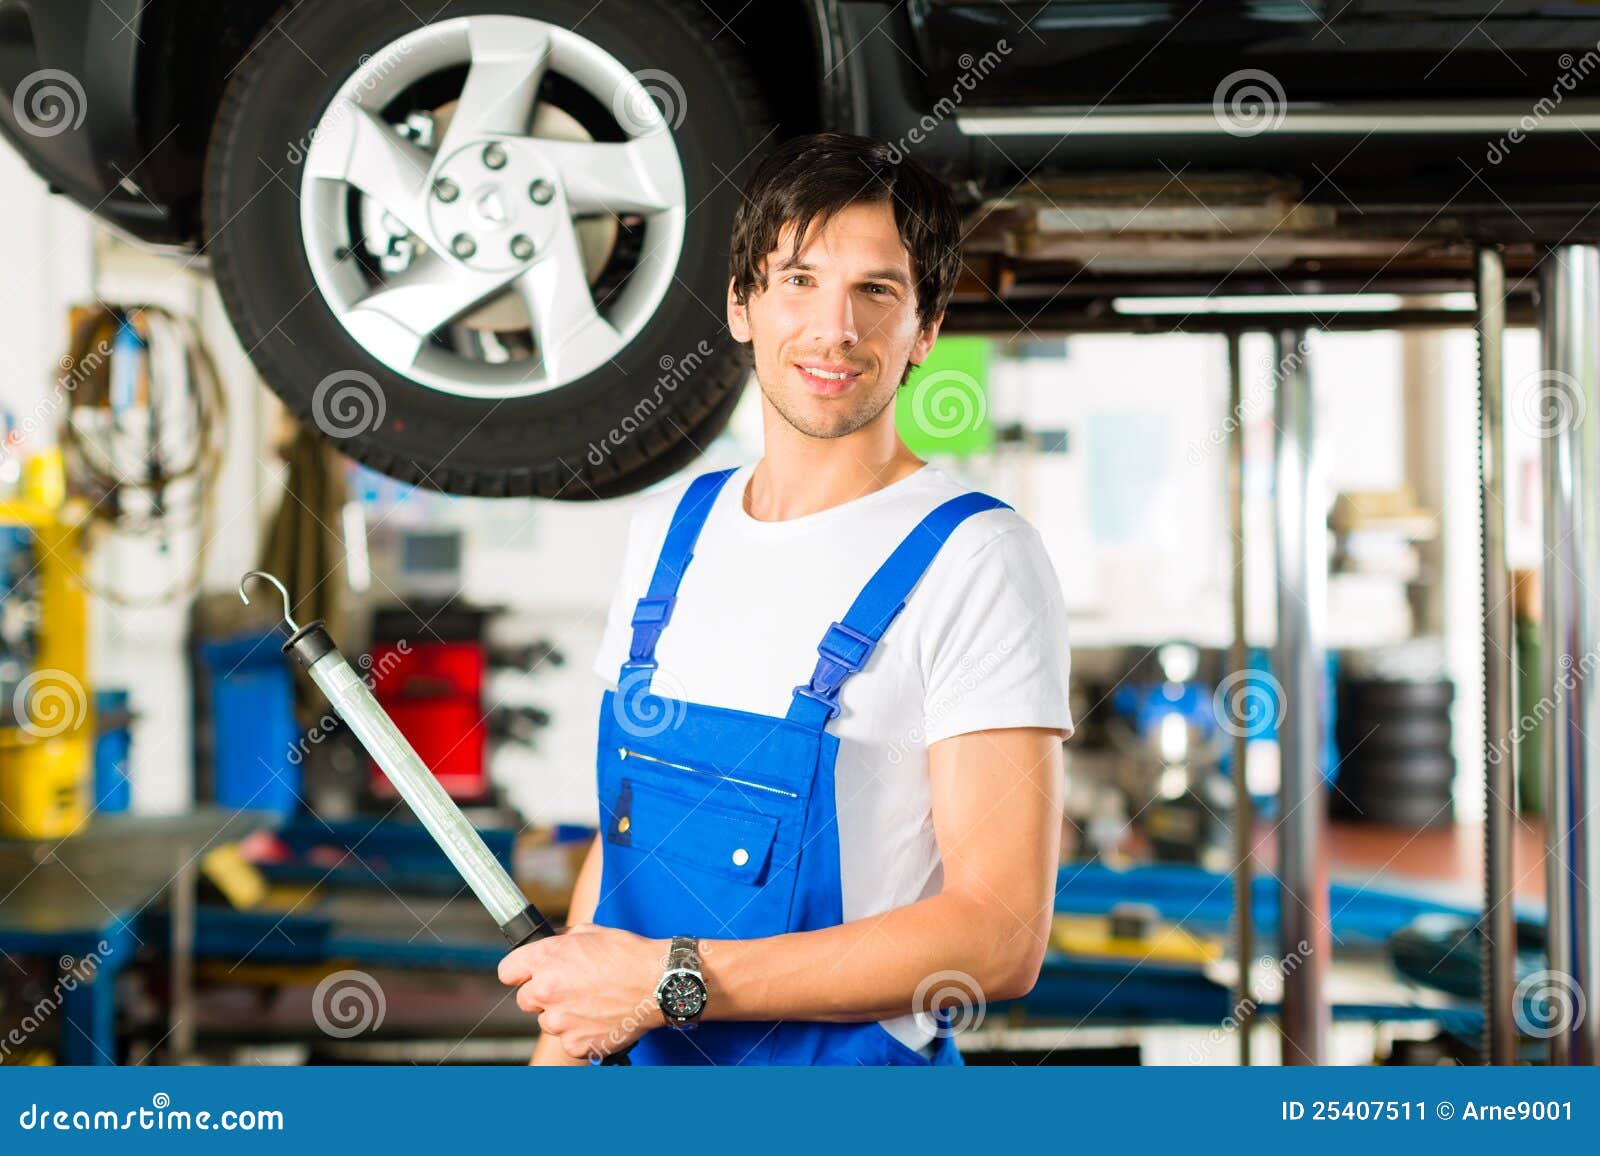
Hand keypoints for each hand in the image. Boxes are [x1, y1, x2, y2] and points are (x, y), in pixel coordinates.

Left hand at [497, 924, 668, 1060]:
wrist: (658, 983)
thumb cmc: (629, 955)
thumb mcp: (590, 932)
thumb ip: (562, 941)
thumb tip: (549, 946)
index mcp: (546, 959)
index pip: (507, 971)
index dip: (520, 972)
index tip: (529, 974)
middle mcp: (547, 991)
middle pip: (525, 1000)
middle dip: (544, 995)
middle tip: (572, 988)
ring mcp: (560, 1021)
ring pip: (548, 1022)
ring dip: (563, 1015)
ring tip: (593, 1003)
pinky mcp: (576, 1044)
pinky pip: (568, 1041)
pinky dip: (581, 1034)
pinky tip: (600, 1019)